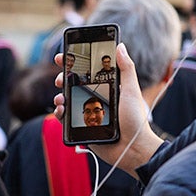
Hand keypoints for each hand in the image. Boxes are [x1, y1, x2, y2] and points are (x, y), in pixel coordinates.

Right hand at [53, 44, 163, 175]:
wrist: (132, 149)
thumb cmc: (135, 121)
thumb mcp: (132, 91)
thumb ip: (126, 68)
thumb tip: (120, 46)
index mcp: (106, 88)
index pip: (88, 72)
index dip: (75, 63)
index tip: (64, 56)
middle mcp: (95, 99)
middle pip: (73, 85)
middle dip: (63, 78)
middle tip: (60, 77)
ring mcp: (86, 114)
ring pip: (67, 100)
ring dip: (59, 96)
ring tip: (60, 97)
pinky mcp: (81, 128)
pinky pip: (65, 119)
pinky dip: (59, 113)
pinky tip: (60, 110)